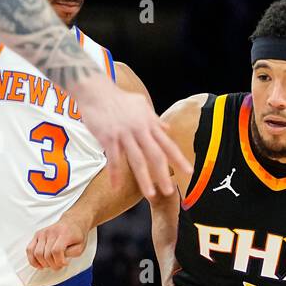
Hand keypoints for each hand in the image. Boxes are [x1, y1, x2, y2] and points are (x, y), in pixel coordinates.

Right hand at [27, 217, 88, 270]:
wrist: (72, 222)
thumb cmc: (77, 236)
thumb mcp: (81, 246)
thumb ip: (72, 253)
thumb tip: (60, 259)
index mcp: (64, 234)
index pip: (56, 251)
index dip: (60, 261)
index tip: (65, 263)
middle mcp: (51, 232)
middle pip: (46, 254)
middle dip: (53, 265)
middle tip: (59, 266)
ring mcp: (43, 233)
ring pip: (37, 253)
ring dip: (44, 264)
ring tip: (50, 265)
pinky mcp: (37, 235)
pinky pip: (29, 249)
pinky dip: (32, 260)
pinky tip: (39, 265)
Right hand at [73, 80, 189, 198]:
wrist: (96, 90)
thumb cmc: (118, 99)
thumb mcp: (141, 105)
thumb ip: (154, 119)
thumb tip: (167, 129)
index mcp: (149, 124)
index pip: (168, 144)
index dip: (179, 158)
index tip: (189, 171)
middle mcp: (140, 130)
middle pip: (155, 155)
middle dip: (163, 174)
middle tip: (169, 190)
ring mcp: (124, 134)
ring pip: (137, 160)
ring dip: (144, 179)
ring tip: (150, 194)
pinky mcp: (109, 138)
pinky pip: (113, 159)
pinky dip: (115, 173)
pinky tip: (116, 186)